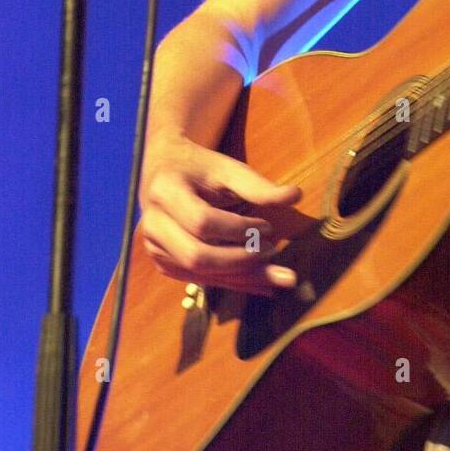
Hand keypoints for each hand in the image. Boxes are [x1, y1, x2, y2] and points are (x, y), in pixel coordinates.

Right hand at [139, 135, 302, 294]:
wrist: (164, 170)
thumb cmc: (199, 167)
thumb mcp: (226, 168)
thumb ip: (257, 185)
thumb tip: (296, 195)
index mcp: (165, 191)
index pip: (203, 222)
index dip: (239, 229)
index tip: (268, 228)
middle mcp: (153, 225)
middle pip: (196, 256)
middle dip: (240, 261)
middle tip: (274, 253)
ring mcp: (155, 249)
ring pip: (199, 274)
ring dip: (241, 279)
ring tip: (279, 278)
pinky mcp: (165, 264)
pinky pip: (200, 280)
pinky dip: (232, 282)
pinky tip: (262, 283)